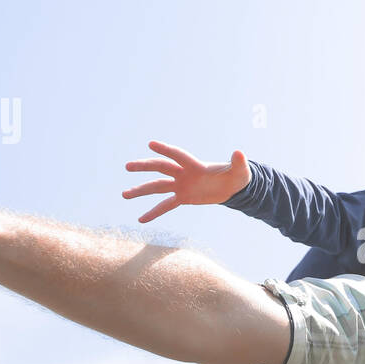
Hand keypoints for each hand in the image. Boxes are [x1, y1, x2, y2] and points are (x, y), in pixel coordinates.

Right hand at [122, 143, 250, 222]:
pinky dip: (154, 212)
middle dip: (145, 167)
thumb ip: (238, 162)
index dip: (166, 150)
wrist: (233, 187)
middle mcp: (184, 173)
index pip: (178, 155)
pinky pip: (165, 205)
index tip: (151, 144)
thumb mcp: (240, 170)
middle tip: (128, 166)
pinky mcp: (183, 197)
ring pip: (157, 187)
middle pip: (161, 168)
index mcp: (196, 165)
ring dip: (141, 191)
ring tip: (124, 195)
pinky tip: (141, 219)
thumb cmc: (237, 175)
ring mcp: (181, 185)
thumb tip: (240, 153)